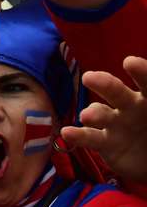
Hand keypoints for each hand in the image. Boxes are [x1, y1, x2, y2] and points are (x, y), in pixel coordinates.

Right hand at [63, 56, 146, 184]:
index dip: (141, 72)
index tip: (131, 63)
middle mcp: (131, 105)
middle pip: (116, 91)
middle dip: (105, 83)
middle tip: (92, 78)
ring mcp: (115, 123)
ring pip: (99, 113)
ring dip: (92, 113)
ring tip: (90, 116)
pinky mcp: (105, 143)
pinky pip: (90, 138)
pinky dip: (77, 136)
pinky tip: (68, 134)